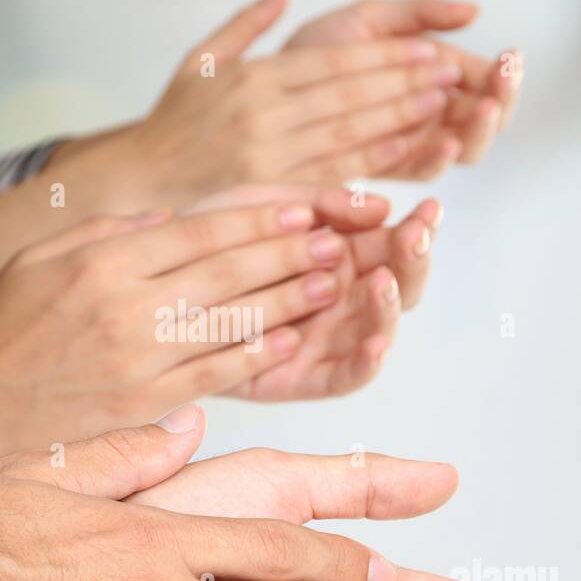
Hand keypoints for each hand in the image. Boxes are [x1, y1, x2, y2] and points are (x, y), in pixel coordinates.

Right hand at [0, 196, 390, 457]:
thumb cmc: (4, 330)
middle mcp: (128, 306)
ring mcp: (140, 357)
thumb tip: (166, 220)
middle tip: (335, 239)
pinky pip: (214, 373)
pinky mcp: (146, 402)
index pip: (199, 231)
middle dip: (287, 252)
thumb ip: (102, 231)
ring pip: (231, 320)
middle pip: (227, 271)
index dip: (258, 219)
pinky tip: (290, 339)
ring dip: (287, 300)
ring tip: (331, 282)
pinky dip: (256, 355)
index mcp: (103, 262)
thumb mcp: (36, 259)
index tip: (302, 210)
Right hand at [42, 0, 461, 210]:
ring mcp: (268, 157)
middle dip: (404, 82)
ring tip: (441, 102)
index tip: (426, 47)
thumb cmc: (173, 121)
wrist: (139, 182)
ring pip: (348, 134)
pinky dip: (373, 162)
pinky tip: (408, 150)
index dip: (385, 56)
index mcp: (252, 79)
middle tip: (450, 71)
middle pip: (348, 96)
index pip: (333, 64)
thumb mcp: (200, 60)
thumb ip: (246, 23)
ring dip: (399, 117)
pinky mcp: (270, 192)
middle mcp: (262, 116)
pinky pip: (332, 174)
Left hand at [192, 182, 440, 398]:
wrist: (151, 284)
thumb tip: (382, 204)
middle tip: (414, 238)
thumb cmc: (208, 238)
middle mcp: (340, 301)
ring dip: (390, 308)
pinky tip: (376, 342)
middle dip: (412, 263)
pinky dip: (365, 363)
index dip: (416, 229)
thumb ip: (321, 201)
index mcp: (340, 256)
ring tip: (386, 280)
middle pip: (397, 288)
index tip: (429, 208)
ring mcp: (323, 341)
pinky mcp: (299, 379)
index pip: (392, 245)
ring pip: (378, 331)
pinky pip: (343, 379)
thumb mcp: (265, 204)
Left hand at [284, 0, 522, 179]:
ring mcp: (409, 146)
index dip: (504, 74)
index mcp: (433, 77)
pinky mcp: (382, 171)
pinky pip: (417, 171)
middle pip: (483, 121)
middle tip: (502, 85)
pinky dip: (437, 157)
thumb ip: (420, 13)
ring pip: (461, 151)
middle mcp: (428, 116)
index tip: (512, 57)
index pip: (485, 83)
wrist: (263, 85)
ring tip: (484, 109)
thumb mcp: (370, 19)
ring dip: (477, 131)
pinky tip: (447, 142)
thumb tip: (475, 11)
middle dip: (500, 102)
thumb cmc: (315, 49)